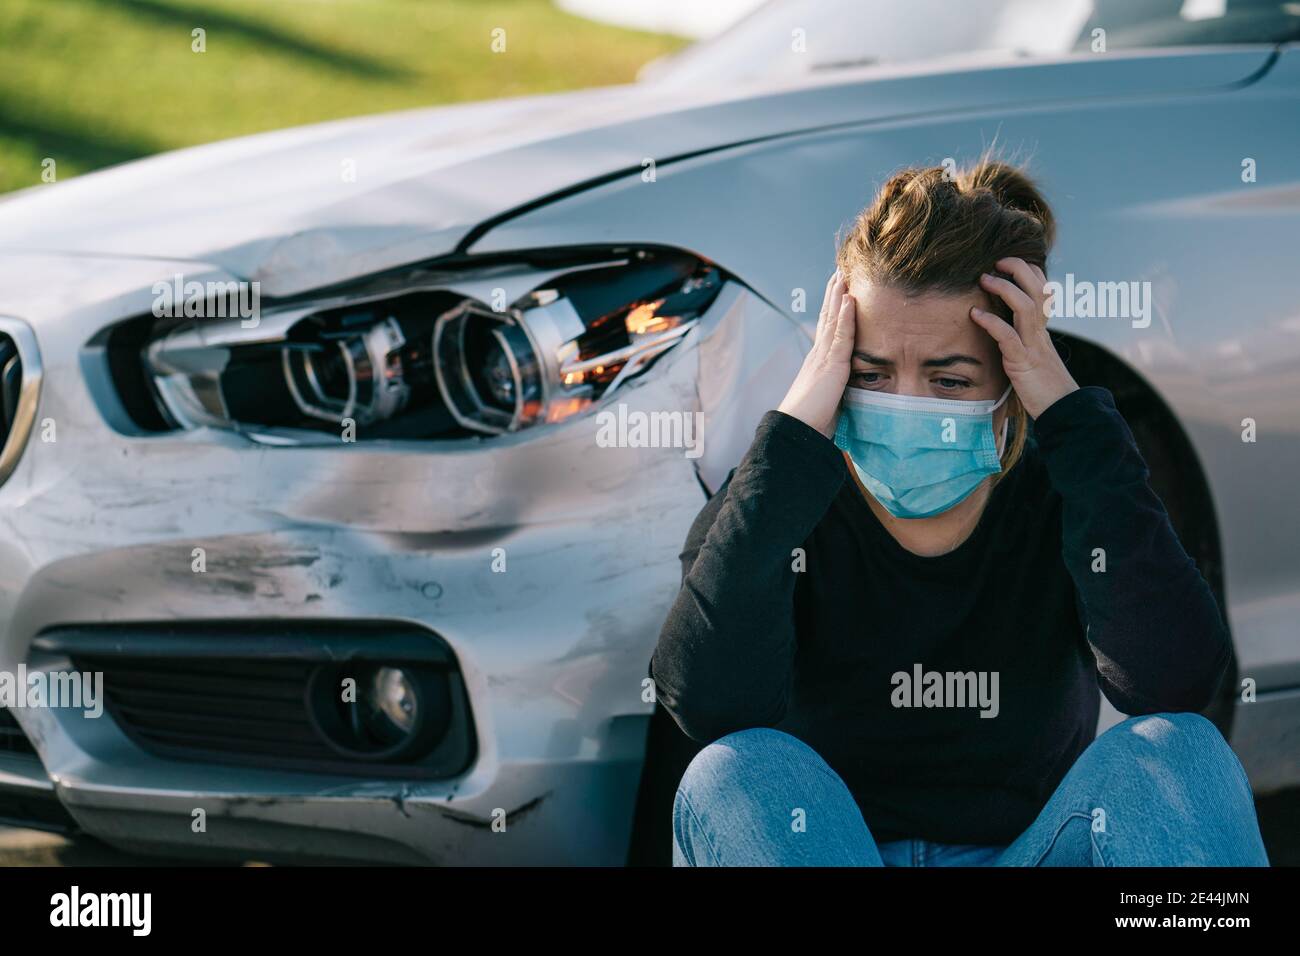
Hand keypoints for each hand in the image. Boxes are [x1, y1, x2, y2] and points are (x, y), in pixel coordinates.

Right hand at [778, 268, 855, 437]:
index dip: (833, 309)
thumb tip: (851, 391)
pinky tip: (849, 298)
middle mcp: (818, 354)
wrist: (797, 430)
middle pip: (827, 317)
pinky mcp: (830, 364)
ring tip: (843, 274)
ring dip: (838, 295)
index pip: (828, 329)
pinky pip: (840, 335)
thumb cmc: (812, 422)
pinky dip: (845, 315)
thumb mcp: (830, 400)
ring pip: (832, 319)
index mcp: (818, 363)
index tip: (839, 291)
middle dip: (833, 294)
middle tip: (838, 271)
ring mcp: (823, 357)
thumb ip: (839, 389)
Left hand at [969, 257, 1078, 418]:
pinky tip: (975, 314)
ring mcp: (1033, 345)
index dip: (1029, 270)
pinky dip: (991, 322)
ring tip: (984, 279)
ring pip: (1026, 306)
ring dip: (1004, 289)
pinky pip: (1008, 337)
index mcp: (1042, 329)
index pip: (1043, 289)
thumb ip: (1022, 338)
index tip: (1008, 261)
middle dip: (1019, 269)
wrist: (1062, 410)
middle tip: (997, 261)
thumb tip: (1004, 327)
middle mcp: (1040, 332)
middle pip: (1038, 289)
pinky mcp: (1023, 362)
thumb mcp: (1033, 355)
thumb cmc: (1043, 385)